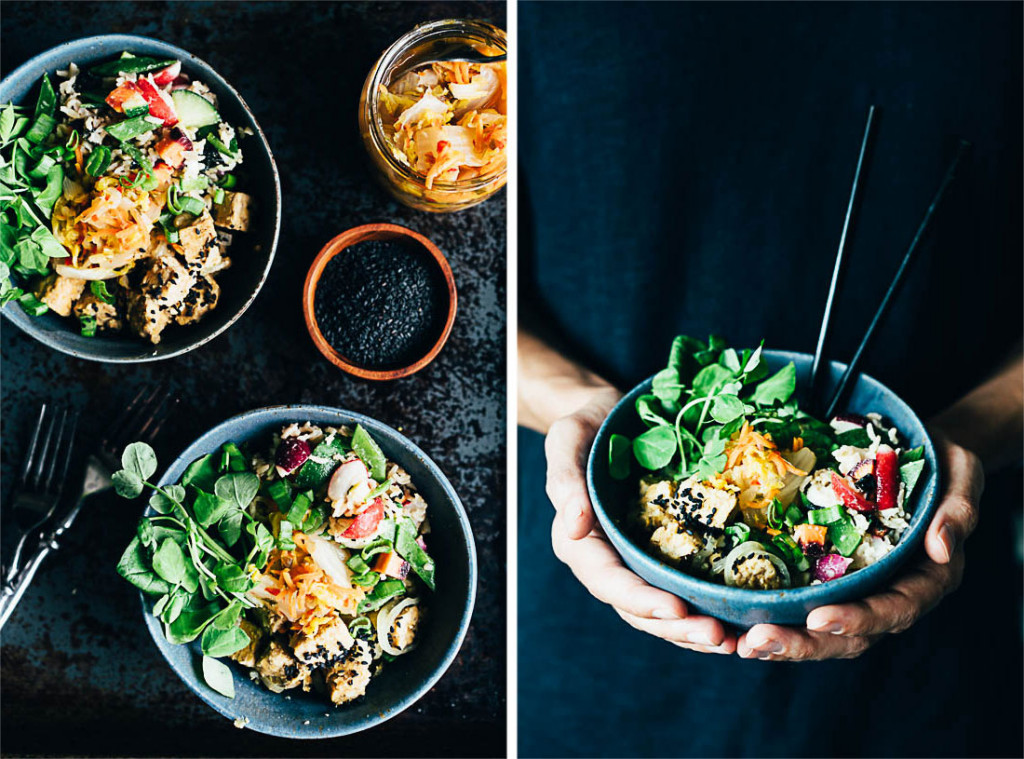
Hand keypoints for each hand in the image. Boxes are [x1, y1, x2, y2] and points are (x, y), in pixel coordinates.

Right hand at [545, 388, 736, 653]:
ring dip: (692, 631)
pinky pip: (682, 589)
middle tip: (716, 636)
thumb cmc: (589, 425)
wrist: (615, 414)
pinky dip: (705, 609)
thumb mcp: (568, 440)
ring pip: (661, 610)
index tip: (675, 608)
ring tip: (730, 641)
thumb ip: (565, 480)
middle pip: (636, 607)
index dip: (639, 599)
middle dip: (675, 627)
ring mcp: (638, 560)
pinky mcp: (666, 554)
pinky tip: (736, 620)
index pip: (606, 580)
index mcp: (580, 541)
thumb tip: (574, 527)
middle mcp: (608, 559)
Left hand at [737, 432, 982, 660]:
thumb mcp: (963, 475)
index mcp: (926, 578)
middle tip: (760, 642)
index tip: (818, 618)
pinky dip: (775, 619)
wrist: (922, 454)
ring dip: (784, 642)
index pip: (895, 609)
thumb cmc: (943, 465)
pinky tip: (739, 627)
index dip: (858, 619)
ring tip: (743, 645)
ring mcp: (858, 589)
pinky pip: (803, 607)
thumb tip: (942, 548)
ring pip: (823, 631)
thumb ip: (958, 511)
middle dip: (806, 644)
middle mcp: (891, 593)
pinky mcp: (830, 577)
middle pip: (852, 634)